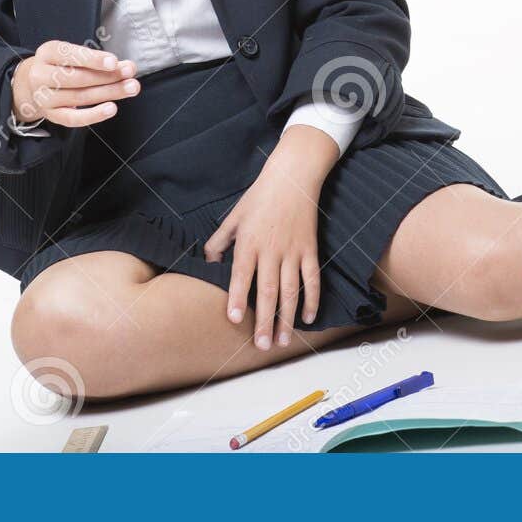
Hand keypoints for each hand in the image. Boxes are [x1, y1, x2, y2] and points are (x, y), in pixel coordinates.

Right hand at [11, 41, 138, 127]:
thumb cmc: (60, 65)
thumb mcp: (72, 55)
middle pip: (77, 77)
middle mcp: (41, 74)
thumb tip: (126, 67)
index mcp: (48, 53)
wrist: (31, 84)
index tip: (113, 62)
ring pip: (79, 96)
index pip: (70, 55)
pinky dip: (93, 115)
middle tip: (130, 74)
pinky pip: (72, 118)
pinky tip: (111, 109)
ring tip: (130, 88)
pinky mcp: (50, 114)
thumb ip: (98, 60)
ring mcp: (44, 97)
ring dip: (108, 93)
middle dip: (107, 76)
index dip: (93, 59)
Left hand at [205, 134, 334, 349]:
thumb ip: (219, 242)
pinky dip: (312, 299)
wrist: (293, 176)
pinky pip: (313, 278)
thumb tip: (209, 263)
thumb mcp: (233, 216)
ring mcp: (293, 251)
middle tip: (262, 345)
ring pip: (291, 290)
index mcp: (249, 242)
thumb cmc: (259, 196)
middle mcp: (271, 249)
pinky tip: (309, 317)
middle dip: (265, 320)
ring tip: (282, 341)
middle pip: (268, 290)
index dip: (238, 297)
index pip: (242, 274)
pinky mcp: (310, 249)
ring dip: (287, 318)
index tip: (235, 319)